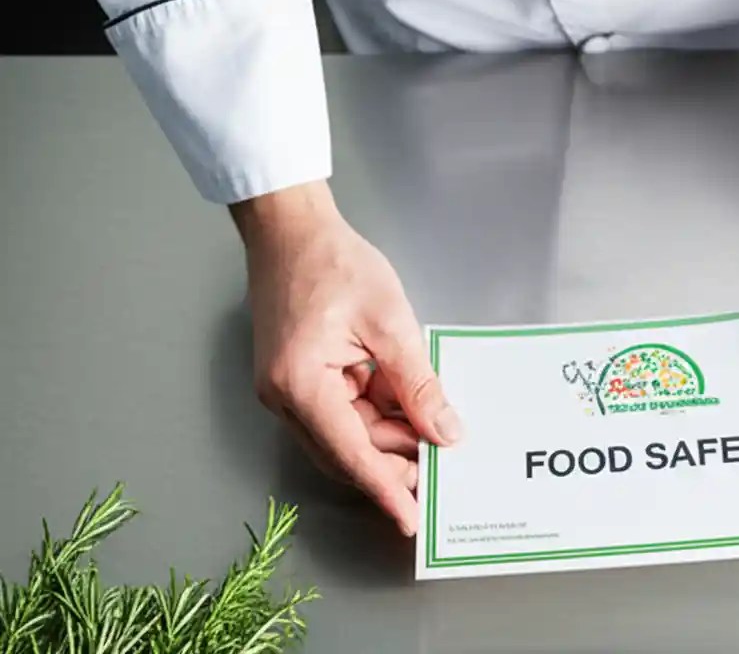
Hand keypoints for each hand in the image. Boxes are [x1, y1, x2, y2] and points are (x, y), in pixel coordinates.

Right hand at [231, 182, 460, 534]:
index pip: (351, 454)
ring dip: (387, 435)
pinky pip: (338, 410)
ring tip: (433, 430)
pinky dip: (373, 413)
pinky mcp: (296, 377)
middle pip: (347, 449)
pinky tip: (407, 406)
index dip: (386, 489)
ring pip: (345, 432)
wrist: (291, 228)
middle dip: (394, 460)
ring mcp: (286, 388)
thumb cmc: (335, 264)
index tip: (411, 520)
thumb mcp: (391, 324)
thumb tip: (445, 432)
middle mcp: (284, 397)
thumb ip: (418, 384)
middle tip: (442, 466)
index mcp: (300, 385)